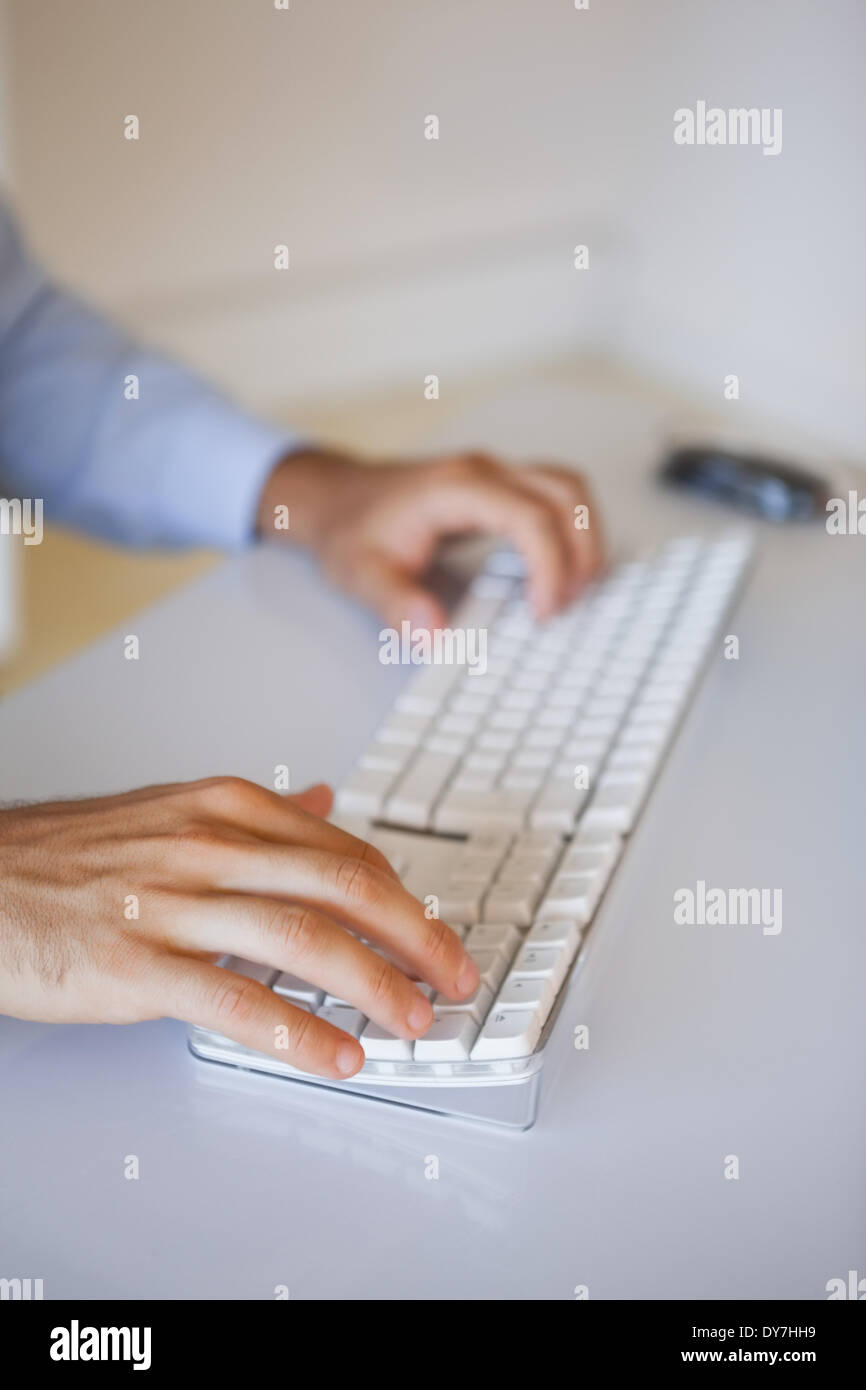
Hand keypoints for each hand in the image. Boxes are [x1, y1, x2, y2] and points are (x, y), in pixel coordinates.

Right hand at [0, 778, 477, 1077]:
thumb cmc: (74, 856)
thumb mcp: (174, 812)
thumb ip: (257, 814)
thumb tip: (324, 801)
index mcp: (225, 806)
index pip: (342, 850)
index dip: (402, 899)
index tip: (436, 935)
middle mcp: (209, 845)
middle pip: (341, 887)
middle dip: (413, 936)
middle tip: (454, 978)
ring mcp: (172, 903)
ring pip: (302, 940)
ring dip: (373, 985)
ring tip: (413, 1022)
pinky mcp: (136, 964)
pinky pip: (237, 1001)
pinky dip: (300, 1032)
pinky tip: (338, 1055)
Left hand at [257, 448, 603, 626]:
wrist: (333, 498)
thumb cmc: (348, 529)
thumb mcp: (360, 574)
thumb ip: (396, 605)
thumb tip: (434, 636)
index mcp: (456, 488)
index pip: (531, 516)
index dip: (550, 566)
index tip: (542, 612)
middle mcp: (484, 472)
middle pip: (566, 494)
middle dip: (581, 552)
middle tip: (566, 605)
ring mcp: (495, 476)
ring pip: (569, 491)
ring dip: (584, 539)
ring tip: (571, 592)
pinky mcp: (499, 490)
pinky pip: (555, 501)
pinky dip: (570, 534)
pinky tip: (558, 573)